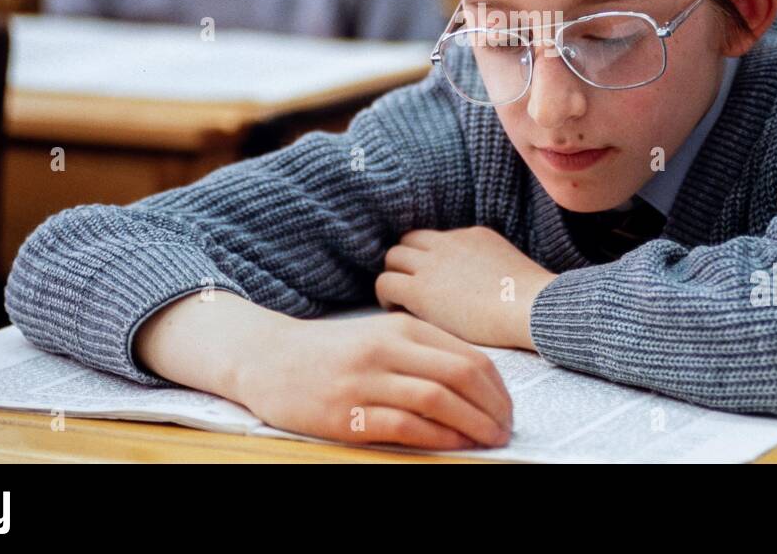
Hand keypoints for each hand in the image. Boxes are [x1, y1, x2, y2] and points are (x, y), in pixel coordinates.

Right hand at [233, 309, 513, 450]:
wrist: (268, 358)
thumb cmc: (331, 351)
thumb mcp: (380, 337)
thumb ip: (423, 352)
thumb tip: (477, 381)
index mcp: (401, 329)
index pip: (466, 355)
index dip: (498, 386)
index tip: (508, 408)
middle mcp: (387, 350)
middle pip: (460, 375)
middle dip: (493, 406)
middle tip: (507, 428)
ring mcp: (366, 381)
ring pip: (437, 399)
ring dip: (473, 423)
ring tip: (490, 440)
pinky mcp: (347, 413)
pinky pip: (404, 426)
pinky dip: (437, 437)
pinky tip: (456, 446)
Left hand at [375, 226, 557, 350]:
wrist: (533, 308)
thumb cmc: (532, 303)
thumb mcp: (511, 270)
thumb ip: (490, 269)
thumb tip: (486, 288)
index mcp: (474, 235)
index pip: (437, 238)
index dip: (428, 256)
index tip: (430, 277)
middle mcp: (449, 242)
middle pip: (409, 240)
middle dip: (405, 261)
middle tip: (407, 286)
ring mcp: (433, 262)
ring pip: (393, 257)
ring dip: (393, 275)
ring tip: (397, 299)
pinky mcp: (421, 289)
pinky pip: (386, 282)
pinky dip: (386, 295)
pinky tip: (395, 310)